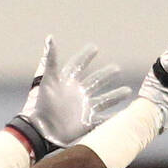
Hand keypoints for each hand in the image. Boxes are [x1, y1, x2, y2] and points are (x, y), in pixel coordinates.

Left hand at [8, 36, 130, 159]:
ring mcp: (82, 109)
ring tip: (128, 91)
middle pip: (95, 81)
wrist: (40, 129)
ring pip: (103, 100)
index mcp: (66, 82)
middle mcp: (76, 94)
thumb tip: (50, 37)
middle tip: (117, 69)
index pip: (78, 65)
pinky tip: (122, 115)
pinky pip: (101, 120)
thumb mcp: (47, 79)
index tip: (94, 47)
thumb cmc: (40, 104)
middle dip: (106, 75)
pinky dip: (111, 119)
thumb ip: (50, 59)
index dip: (85, 56)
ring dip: (115, 96)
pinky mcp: (84, 123)